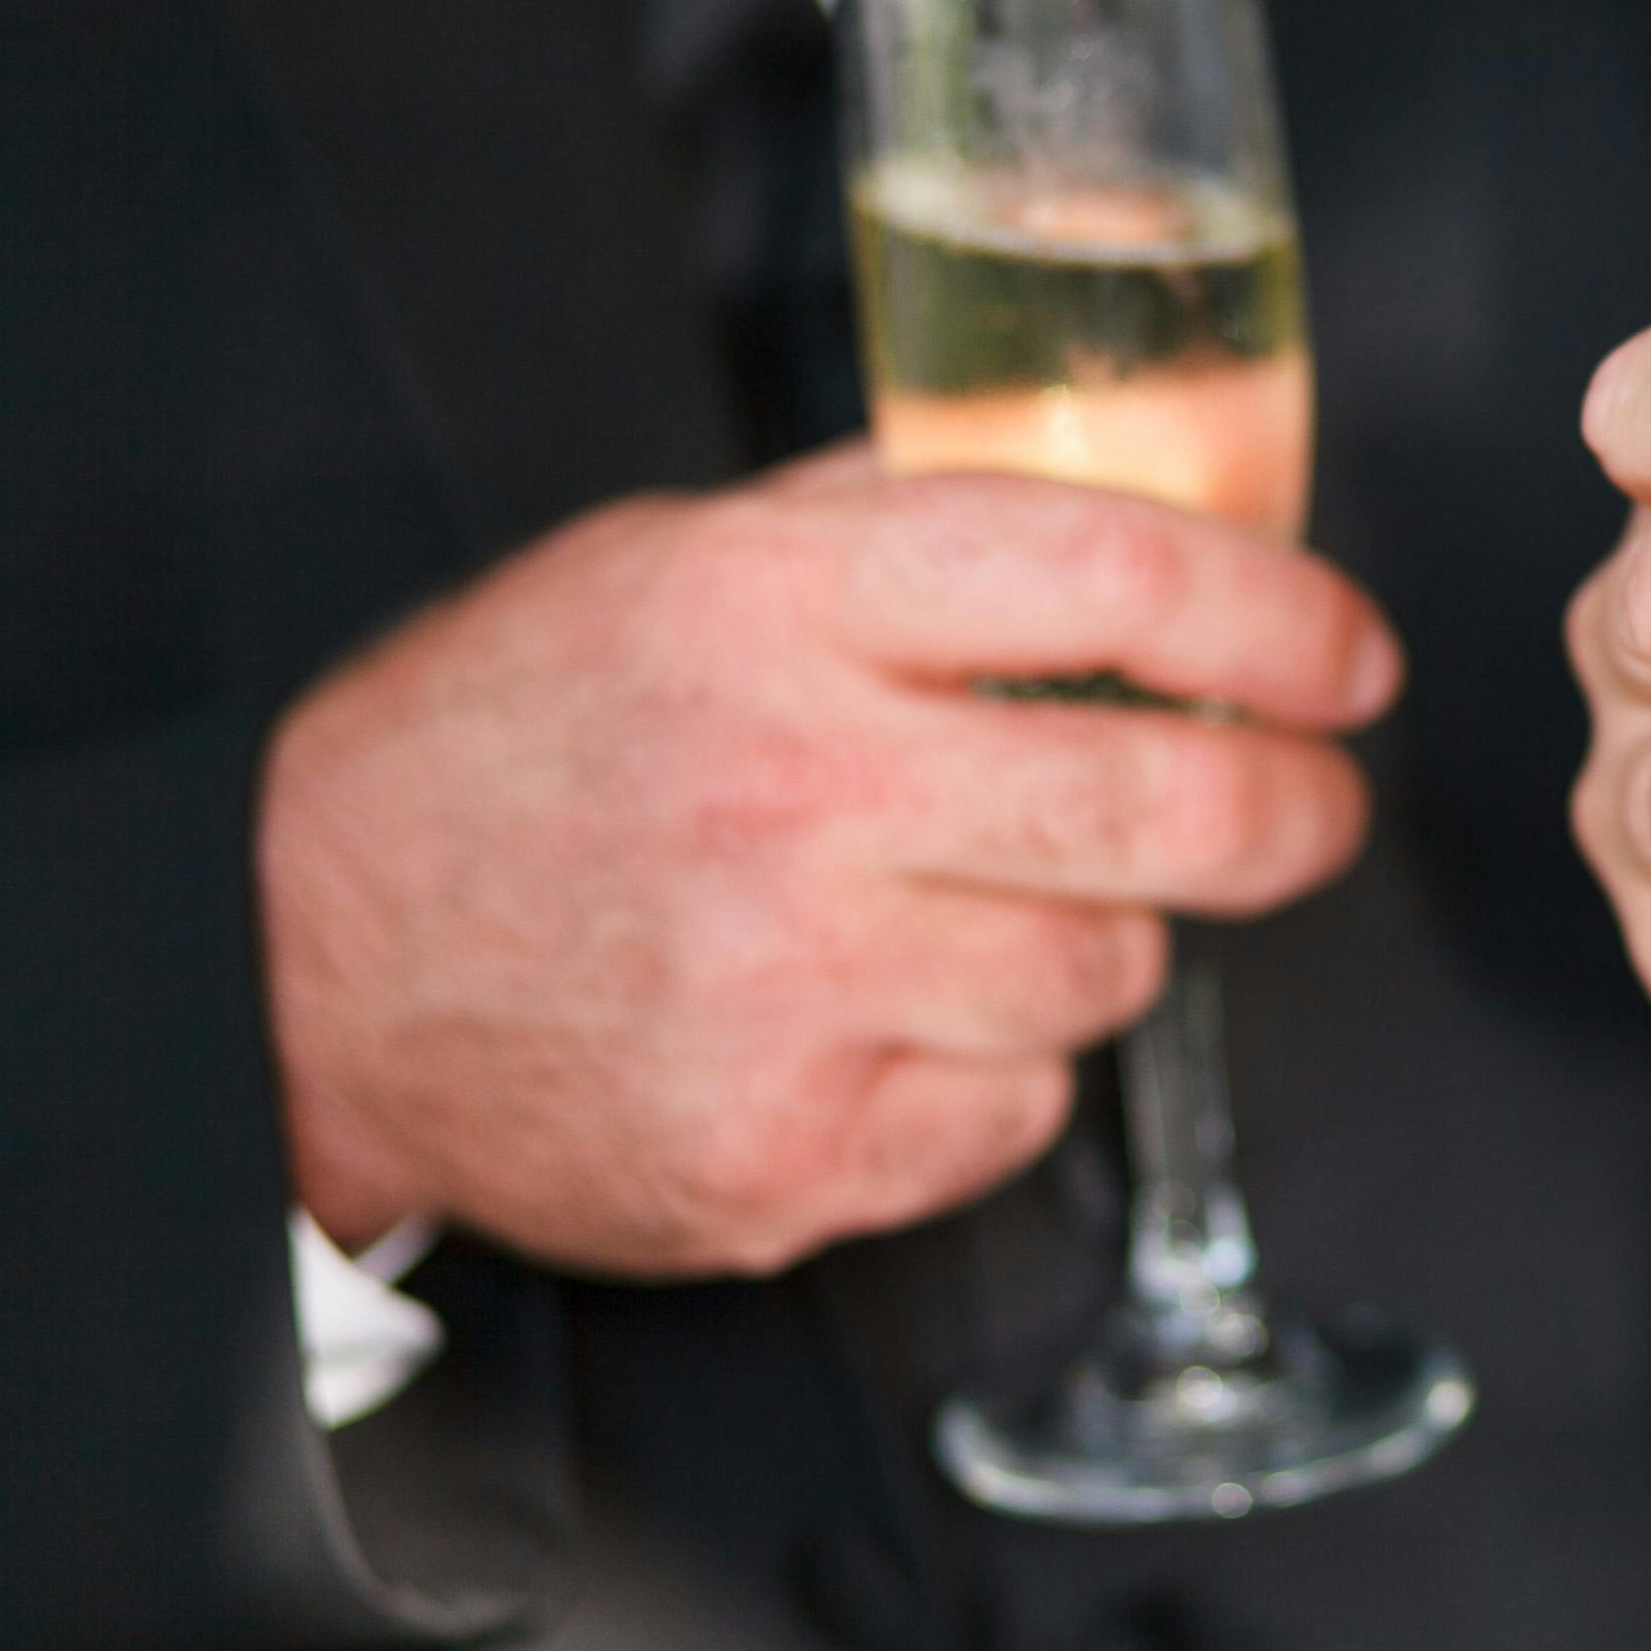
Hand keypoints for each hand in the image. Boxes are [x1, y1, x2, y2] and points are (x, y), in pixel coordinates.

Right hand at [258, 449, 1399, 1276]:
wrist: (301, 960)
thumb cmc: (511, 746)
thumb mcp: (678, 561)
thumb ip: (899, 527)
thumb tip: (1143, 500)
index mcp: (775, 606)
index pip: (1121, 576)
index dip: (1284, 619)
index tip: (1350, 657)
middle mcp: (794, 791)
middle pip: (1171, 802)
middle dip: (1295, 810)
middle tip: (1312, 806)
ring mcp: (789, 987)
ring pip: (1109, 972)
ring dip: (1098, 943)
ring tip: (981, 913)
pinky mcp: (783, 1150)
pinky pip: (1016, 1114)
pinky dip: (995, 1075)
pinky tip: (889, 1021)